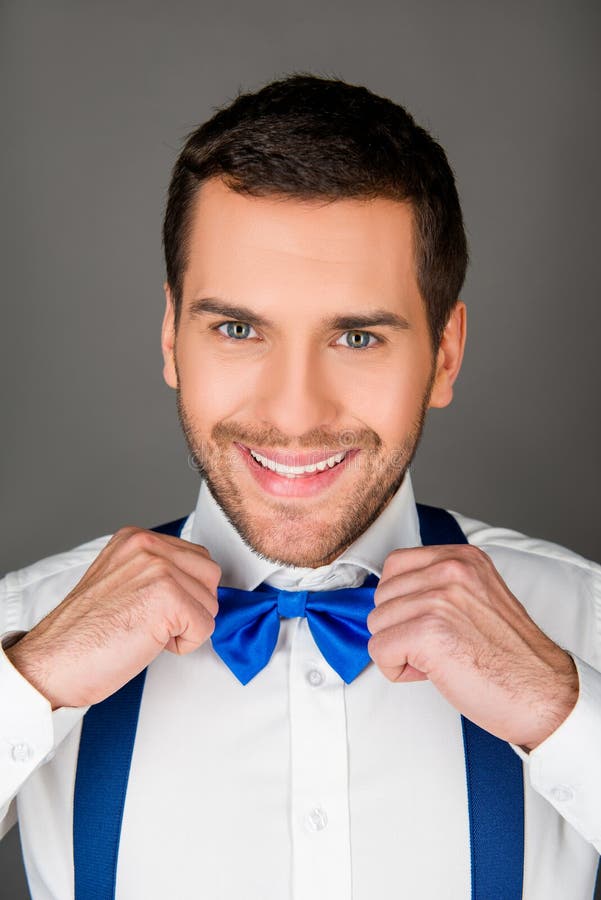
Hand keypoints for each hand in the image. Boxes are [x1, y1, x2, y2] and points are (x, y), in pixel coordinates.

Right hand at [5, 527, 220, 710]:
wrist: (53, 663)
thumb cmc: (84, 635)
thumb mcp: (122, 582)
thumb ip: (156, 571)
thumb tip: (196, 583)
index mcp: (135, 539)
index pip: (194, 558)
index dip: (182, 592)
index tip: (150, 608)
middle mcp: (147, 546)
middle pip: (209, 575)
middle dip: (191, 606)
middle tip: (152, 623)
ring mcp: (158, 569)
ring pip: (210, 602)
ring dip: (186, 626)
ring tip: (146, 631)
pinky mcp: (167, 597)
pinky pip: (205, 627)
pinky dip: (184, 645)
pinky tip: (149, 643)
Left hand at [366, 544, 578, 749]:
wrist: (541, 694)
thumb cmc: (511, 658)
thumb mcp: (478, 599)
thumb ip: (439, 588)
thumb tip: (394, 599)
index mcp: (463, 558)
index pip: (396, 565)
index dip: (401, 601)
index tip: (423, 622)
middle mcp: (451, 570)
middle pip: (382, 596)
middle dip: (400, 627)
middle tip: (437, 647)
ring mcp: (438, 598)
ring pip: (377, 623)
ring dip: (399, 650)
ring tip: (438, 660)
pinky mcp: (427, 631)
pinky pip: (379, 649)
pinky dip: (396, 669)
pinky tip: (430, 673)